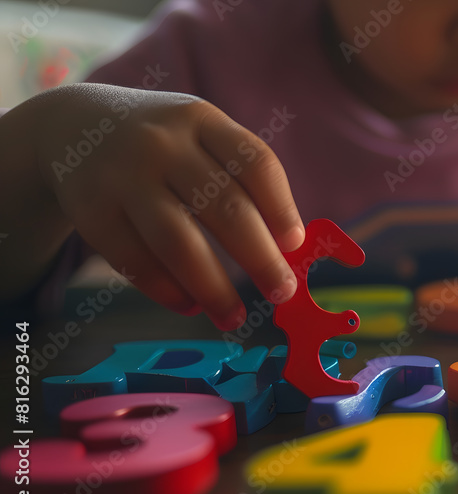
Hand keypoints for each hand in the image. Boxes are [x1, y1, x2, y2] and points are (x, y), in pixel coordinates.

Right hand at [32, 84, 304, 329]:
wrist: (71, 126)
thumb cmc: (162, 144)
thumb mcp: (199, 136)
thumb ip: (238, 179)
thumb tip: (285, 250)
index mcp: (201, 121)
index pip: (255, 163)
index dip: (281, 207)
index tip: (295, 246)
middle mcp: (162, 144)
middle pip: (223, 207)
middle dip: (260, 258)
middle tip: (282, 292)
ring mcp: (122, 177)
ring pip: (178, 242)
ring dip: (214, 288)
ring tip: (234, 317)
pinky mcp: (91, 211)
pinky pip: (135, 261)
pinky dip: (167, 290)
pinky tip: (190, 305)